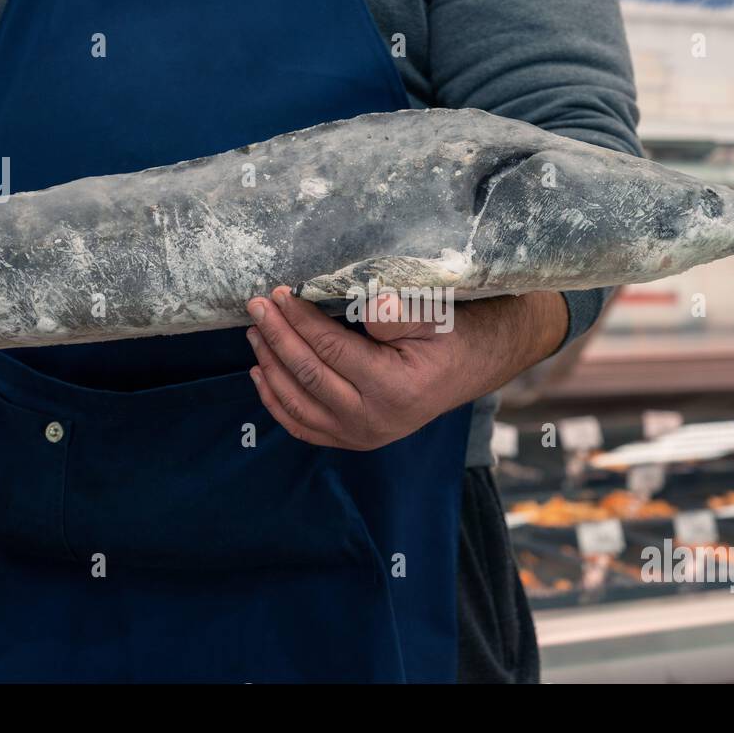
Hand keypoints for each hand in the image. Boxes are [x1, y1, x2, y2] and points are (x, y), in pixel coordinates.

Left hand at [244, 286, 565, 449]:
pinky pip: (304, 427)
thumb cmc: (456, 334)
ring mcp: (362, 436)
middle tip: (257, 306)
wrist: (478, 364)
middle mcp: (374, 421)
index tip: (280, 292)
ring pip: (298, 405)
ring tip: (255, 332)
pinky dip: (277, 402)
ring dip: (270, 366)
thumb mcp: (434, 314)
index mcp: (394, 389)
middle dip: (277, 337)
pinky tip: (261, 373)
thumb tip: (366, 302)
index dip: (300, 320)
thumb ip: (397, 311)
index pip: (330, 350)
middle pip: (308, 377)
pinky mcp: (355, 440)